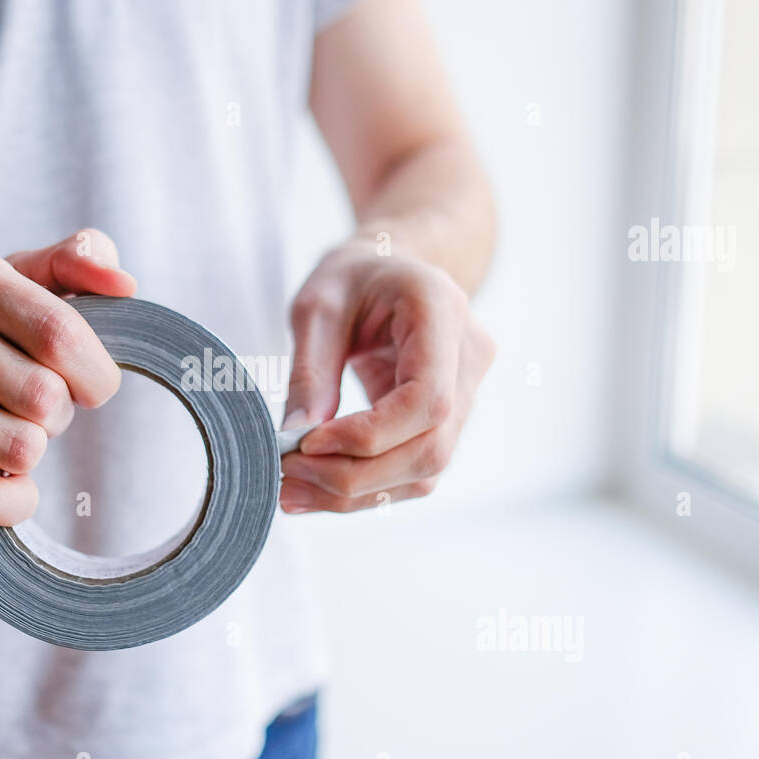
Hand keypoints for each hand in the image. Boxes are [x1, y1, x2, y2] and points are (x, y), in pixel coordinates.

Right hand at [0, 231, 134, 524]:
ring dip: (30, 457)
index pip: (61, 333)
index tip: (90, 387)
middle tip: (31, 412)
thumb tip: (123, 283)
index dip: (95, 374)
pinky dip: (12, 501)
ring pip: (20, 449)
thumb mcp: (7, 283)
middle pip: (45, 397)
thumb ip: (72, 265)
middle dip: (59, 416)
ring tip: (4, 438)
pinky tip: (2, 483)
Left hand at [279, 241, 494, 512]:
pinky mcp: (450, 419)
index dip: (369, 435)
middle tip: (288, 478)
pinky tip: (317, 487)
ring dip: (357, 492)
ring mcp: (469, 391)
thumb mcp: (316, 304)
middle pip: (430, 447)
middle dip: (355, 475)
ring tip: (293, 491)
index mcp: (442, 312)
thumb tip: (297, 436)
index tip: (307, 444)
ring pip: (426, 469)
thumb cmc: (355, 276)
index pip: (427, 399)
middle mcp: (469, 356)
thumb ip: (310, 369)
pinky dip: (366, 486)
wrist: (392, 267)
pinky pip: (415, 468)